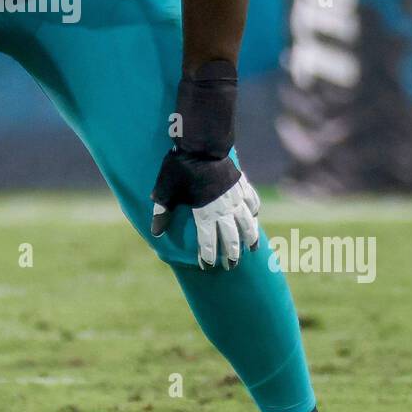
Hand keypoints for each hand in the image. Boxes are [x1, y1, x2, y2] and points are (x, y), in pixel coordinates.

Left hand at [151, 149, 259, 268]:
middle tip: (232, 266)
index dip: (208, 257)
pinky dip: (254, 211)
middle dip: (232, 255)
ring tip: (253, 249)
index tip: (207, 266)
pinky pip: (252, 201)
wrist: (203, 145)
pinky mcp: (242, 184)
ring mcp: (236, 198)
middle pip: (232, 238)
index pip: (208, 243)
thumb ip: (162, 213)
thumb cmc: (181, 169)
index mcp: (205, 215)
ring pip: (248, 223)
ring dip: (251, 238)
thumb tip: (156, 232)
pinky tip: (255, 216)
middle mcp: (224, 210)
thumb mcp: (166, 192)